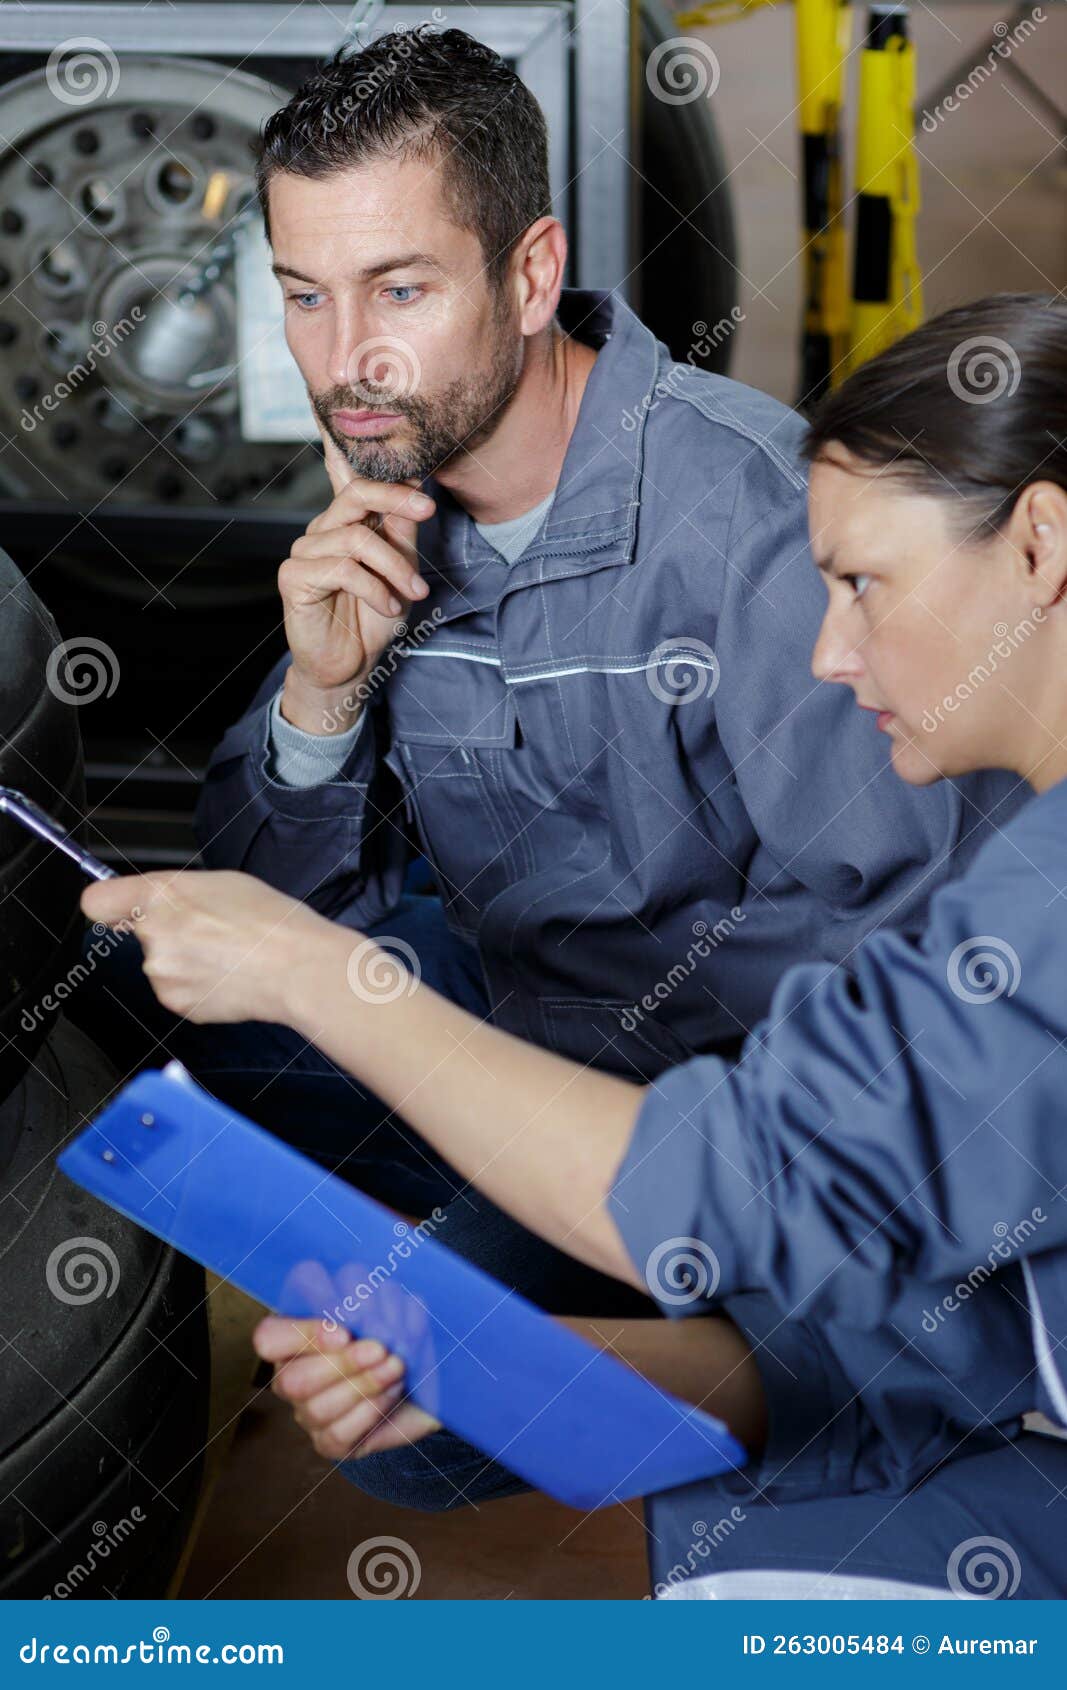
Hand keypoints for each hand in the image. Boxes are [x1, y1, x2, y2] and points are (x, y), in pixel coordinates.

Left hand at [80, 868, 334, 1025]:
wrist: (297, 967)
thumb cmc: (271, 922)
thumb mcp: (221, 883)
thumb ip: (176, 894)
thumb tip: (156, 906)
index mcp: (160, 896)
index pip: (97, 903)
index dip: (110, 906)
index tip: (120, 910)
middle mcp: (153, 936)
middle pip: (141, 934)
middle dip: (168, 932)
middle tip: (210, 931)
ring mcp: (162, 975)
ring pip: (161, 964)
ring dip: (185, 961)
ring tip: (226, 955)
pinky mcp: (176, 1004)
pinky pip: (177, 990)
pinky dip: (198, 986)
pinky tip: (227, 976)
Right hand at [253, 1317, 439, 1462]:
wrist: (427, 1378)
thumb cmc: (396, 1337)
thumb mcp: (383, 1311)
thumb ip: (366, 1303)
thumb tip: (366, 1303)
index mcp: (294, 1340)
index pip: (269, 1338)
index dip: (302, 1336)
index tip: (344, 1332)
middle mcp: (292, 1379)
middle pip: (291, 1380)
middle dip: (340, 1364)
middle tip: (380, 1349)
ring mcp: (309, 1415)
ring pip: (316, 1409)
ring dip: (363, 1384)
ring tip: (395, 1367)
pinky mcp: (332, 1443)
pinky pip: (338, 1434)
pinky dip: (370, 1410)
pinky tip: (392, 1391)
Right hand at [279, 422, 435, 733]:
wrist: (351, 667)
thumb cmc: (373, 617)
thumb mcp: (400, 568)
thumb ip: (402, 528)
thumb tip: (415, 484)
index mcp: (347, 521)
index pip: (343, 472)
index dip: (341, 439)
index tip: (348, 408)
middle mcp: (322, 529)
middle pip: (357, 493)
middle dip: (399, 499)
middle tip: (428, 513)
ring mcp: (305, 551)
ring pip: (358, 538)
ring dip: (395, 567)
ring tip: (413, 593)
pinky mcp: (295, 577)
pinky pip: (344, 569)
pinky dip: (376, 588)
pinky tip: (389, 606)